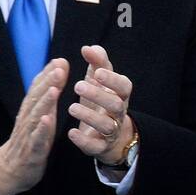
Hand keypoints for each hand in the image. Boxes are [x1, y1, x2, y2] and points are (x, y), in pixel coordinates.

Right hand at [0, 58, 68, 194]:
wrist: (12, 170)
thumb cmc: (30, 139)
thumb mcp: (39, 115)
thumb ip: (47, 94)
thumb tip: (58, 69)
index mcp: (30, 110)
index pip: (37, 89)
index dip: (47, 74)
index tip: (60, 60)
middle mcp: (27, 119)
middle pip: (36, 98)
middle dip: (48, 82)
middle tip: (60, 68)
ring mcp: (28, 135)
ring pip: (35, 116)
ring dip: (45, 102)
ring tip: (55, 89)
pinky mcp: (32, 151)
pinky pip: (36, 139)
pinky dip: (41, 129)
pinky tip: (48, 119)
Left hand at [66, 44, 134, 165]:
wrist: (108, 136)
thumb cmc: (102, 102)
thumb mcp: (100, 82)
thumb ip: (97, 63)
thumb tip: (89, 47)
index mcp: (120, 95)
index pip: (124, 86)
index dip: (113, 80)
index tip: (98, 72)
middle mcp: (118, 113)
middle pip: (116, 105)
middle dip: (98, 95)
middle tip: (78, 86)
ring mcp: (110, 131)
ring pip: (106, 126)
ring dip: (90, 117)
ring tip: (71, 107)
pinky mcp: (100, 147)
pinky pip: (95, 146)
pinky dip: (84, 140)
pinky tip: (71, 132)